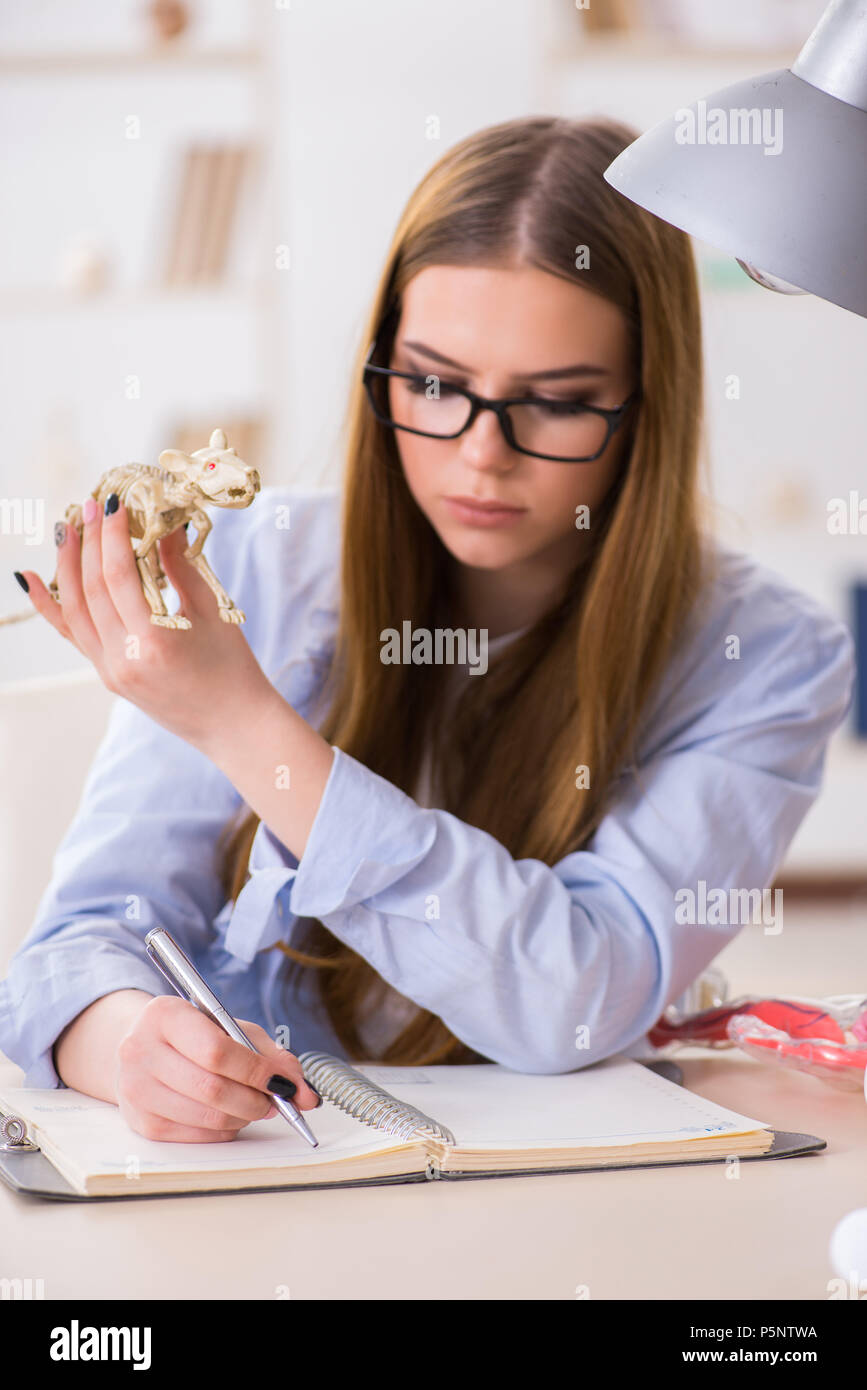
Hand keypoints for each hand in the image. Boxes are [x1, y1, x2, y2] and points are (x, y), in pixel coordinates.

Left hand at [18, 495, 273, 751]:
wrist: (234, 726)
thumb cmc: (233, 669)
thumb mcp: (212, 612)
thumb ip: (180, 566)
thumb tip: (163, 522)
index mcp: (153, 642)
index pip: (119, 576)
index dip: (113, 535)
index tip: (114, 502)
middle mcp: (122, 659)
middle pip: (91, 589)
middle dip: (89, 542)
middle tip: (90, 504)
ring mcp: (110, 670)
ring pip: (73, 610)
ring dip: (65, 566)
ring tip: (67, 529)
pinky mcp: (108, 675)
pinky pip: (72, 635)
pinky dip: (48, 606)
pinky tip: (27, 579)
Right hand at [114, 994, 319, 1143]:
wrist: (140, 1047)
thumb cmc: (193, 1034)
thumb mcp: (230, 1028)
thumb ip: (270, 1055)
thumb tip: (305, 1094)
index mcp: (165, 1015)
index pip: (216, 1051)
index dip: (256, 1071)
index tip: (283, 1083)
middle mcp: (140, 1050)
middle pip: (212, 1088)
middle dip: (255, 1100)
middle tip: (275, 1100)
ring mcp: (136, 1089)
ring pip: (208, 1116)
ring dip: (244, 1116)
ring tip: (255, 1105)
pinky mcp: (141, 1121)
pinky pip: (197, 1135)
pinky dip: (225, 1130)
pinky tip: (230, 1114)